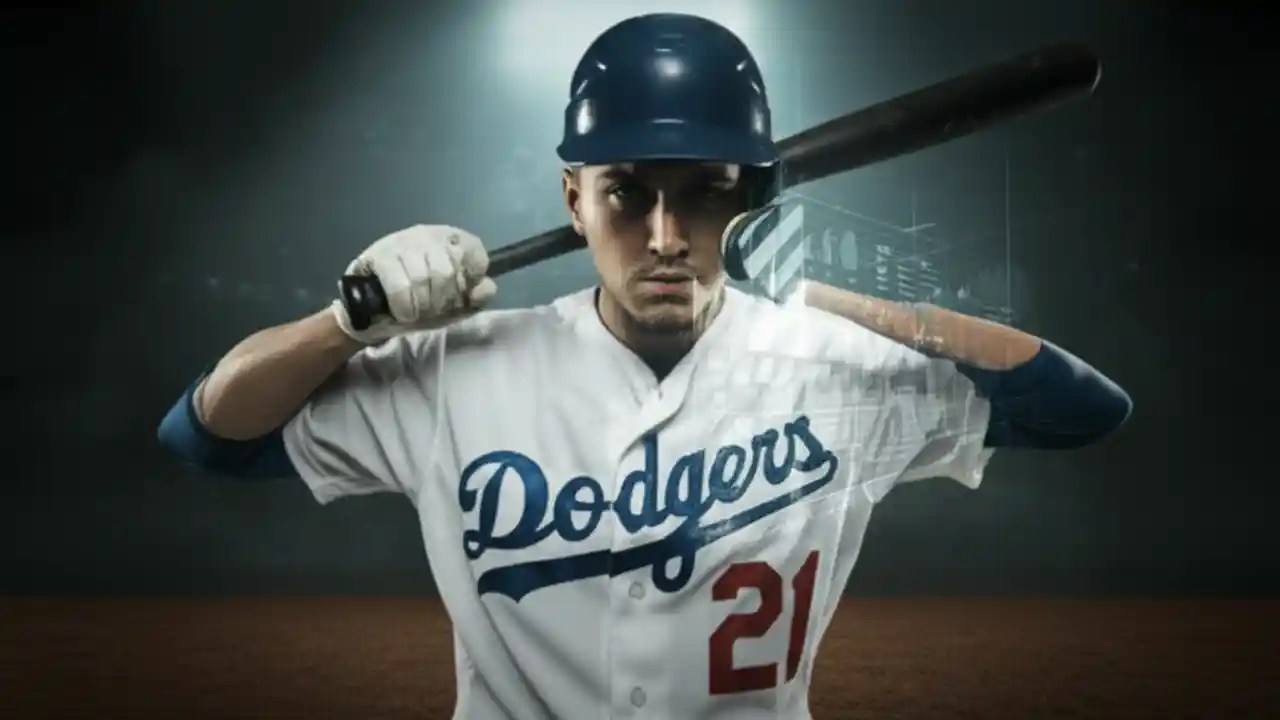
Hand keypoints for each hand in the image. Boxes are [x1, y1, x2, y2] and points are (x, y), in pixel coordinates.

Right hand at [331, 224, 496, 343]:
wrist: (372, 314)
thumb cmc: (418, 305)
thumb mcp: (453, 304)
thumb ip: (474, 297)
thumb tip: (486, 287)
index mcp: (450, 240)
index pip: (473, 251)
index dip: (470, 278)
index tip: (462, 294)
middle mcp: (427, 234)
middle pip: (447, 271)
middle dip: (441, 300)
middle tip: (432, 309)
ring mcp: (401, 242)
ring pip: (423, 278)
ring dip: (421, 306)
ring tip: (416, 311)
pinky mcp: (379, 256)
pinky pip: (400, 286)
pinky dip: (404, 307)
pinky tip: (402, 312)